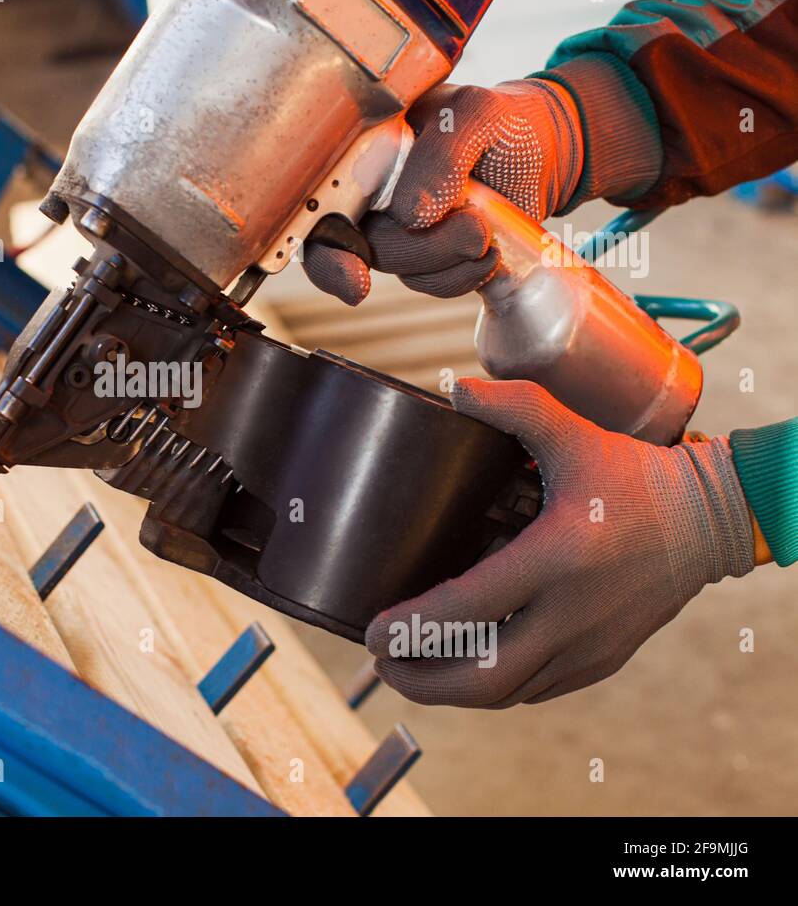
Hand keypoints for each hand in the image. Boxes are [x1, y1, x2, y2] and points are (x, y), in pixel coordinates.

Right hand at [303, 80, 583, 303]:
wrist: (539, 150)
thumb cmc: (497, 121)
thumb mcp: (475, 114)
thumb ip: (441, 154)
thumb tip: (410, 214)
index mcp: (361, 156)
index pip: (318, 210)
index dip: (326, 252)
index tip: (355, 278)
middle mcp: (370, 199)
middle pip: (364, 249)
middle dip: (419, 250)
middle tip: (474, 228)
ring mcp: (399, 233)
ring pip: (404, 270)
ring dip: (450, 261)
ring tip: (487, 229)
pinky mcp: (431, 261)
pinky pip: (435, 284)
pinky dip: (465, 275)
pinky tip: (489, 250)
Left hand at [364, 378, 755, 707]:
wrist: (709, 521)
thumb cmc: (636, 477)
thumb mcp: (575, 433)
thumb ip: (517, 406)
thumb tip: (456, 389)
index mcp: (558, 557)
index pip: (469, 610)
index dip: (412, 629)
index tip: (374, 631)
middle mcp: (573, 613)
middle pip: (482, 678)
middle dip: (421, 680)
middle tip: (383, 662)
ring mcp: (590, 646)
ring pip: (507, 694)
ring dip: (452, 690)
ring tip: (411, 669)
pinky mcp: (602, 661)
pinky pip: (535, 691)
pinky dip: (493, 687)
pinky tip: (465, 667)